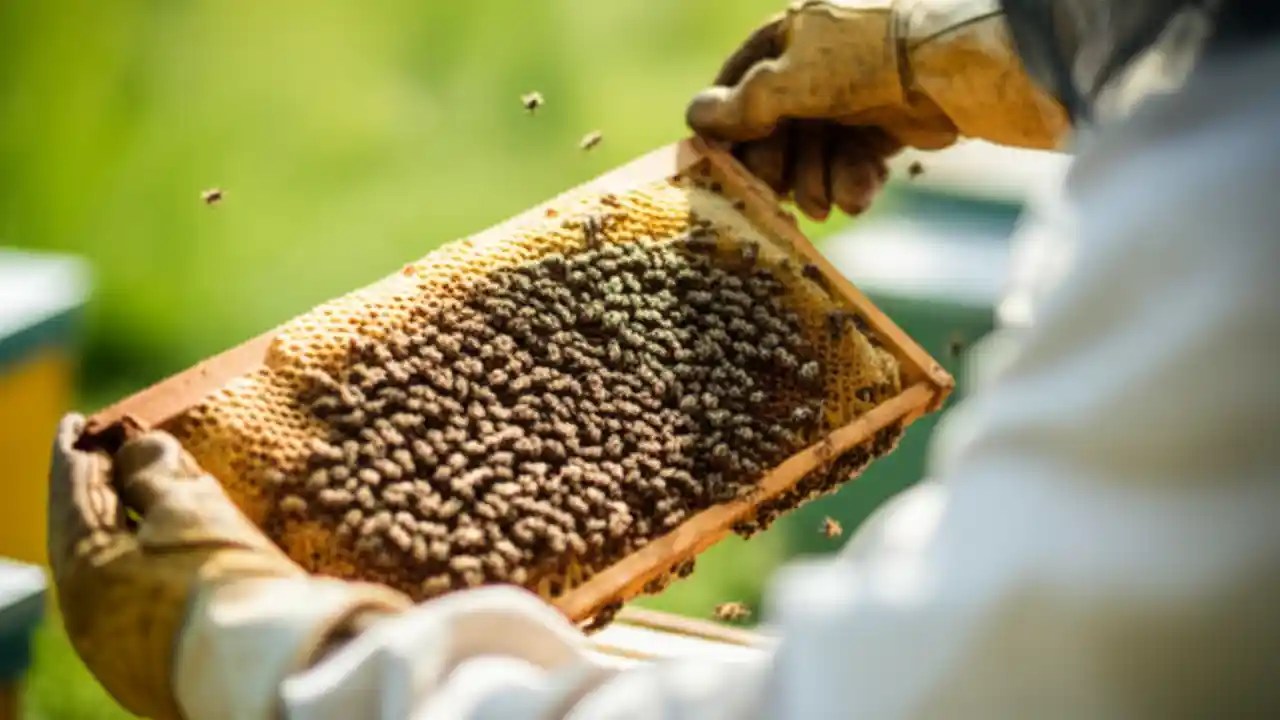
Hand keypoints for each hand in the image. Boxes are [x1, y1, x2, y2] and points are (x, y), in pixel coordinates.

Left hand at [47, 414, 311, 718]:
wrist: (274, 663)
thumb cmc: (225, 581)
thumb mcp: (190, 510)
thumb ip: (154, 470)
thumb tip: (137, 447)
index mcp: (84, 568)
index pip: (73, 492)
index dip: (79, 451)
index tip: (81, 423)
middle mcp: (89, 611)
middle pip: (89, 531)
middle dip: (104, 489)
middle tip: (114, 452)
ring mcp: (120, 642)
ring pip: (116, 564)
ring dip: (129, 525)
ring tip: (149, 493)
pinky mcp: (157, 659)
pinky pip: (138, 594)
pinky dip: (148, 559)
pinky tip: (171, 546)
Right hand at [687, 0, 1068, 219]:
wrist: (958, 69)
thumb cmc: (864, 60)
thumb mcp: (789, 80)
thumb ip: (742, 104)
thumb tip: (696, 118)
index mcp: (793, 32)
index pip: (740, 79)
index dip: (728, 125)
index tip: (719, 164)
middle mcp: (821, 61)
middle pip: (777, 126)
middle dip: (779, 166)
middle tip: (774, 198)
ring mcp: (856, 93)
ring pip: (816, 150)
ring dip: (817, 182)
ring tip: (826, 205)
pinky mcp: (889, 123)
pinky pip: (854, 160)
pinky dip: (853, 181)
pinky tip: (858, 197)